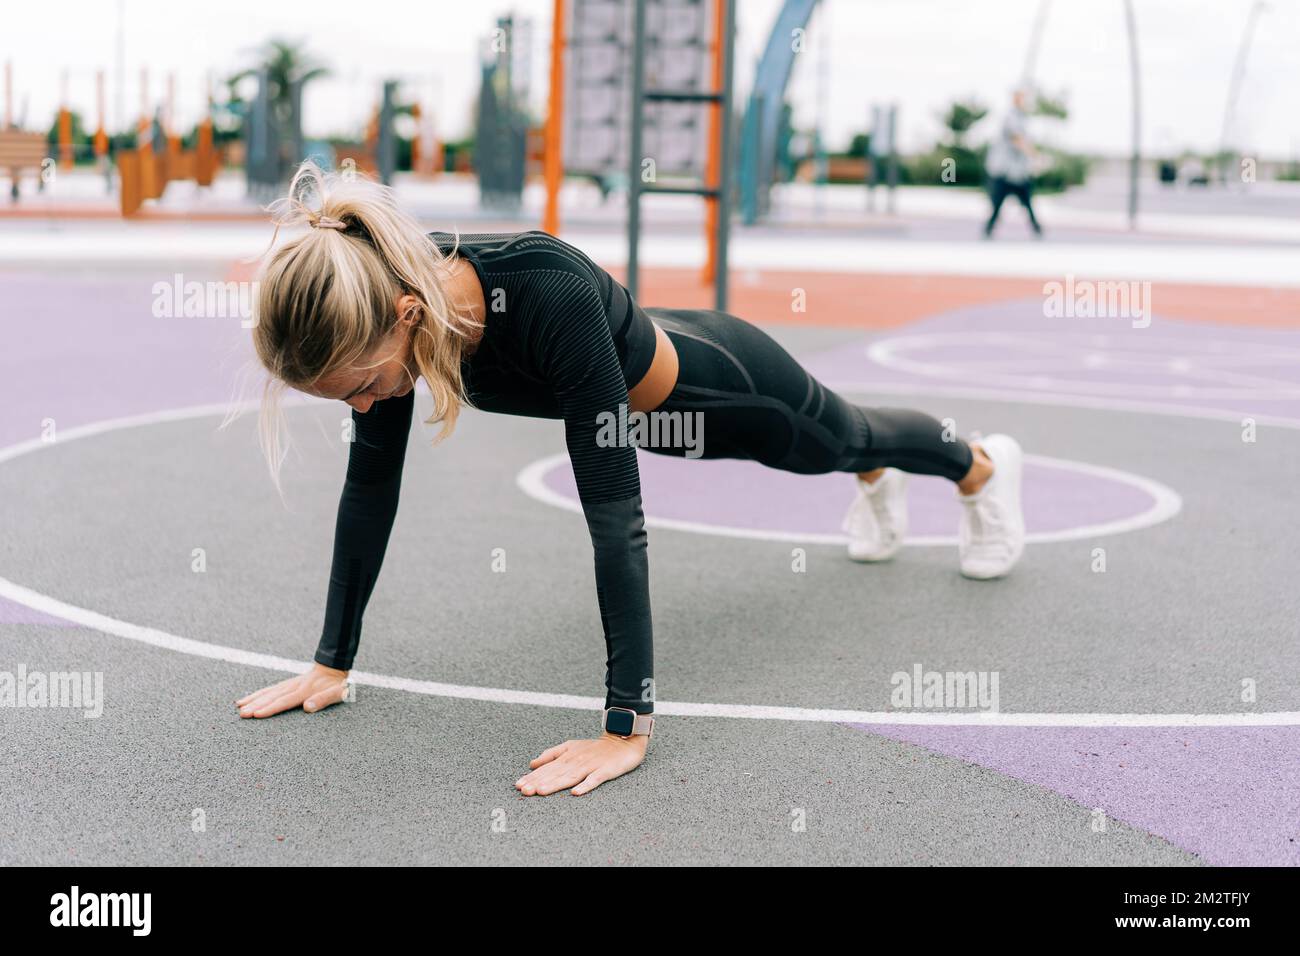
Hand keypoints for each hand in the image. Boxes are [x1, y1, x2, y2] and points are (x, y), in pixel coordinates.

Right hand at [235, 662, 349, 717]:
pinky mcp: (286, 684)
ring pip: (268, 692)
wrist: (333, 667)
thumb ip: (323, 700)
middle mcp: (293, 686)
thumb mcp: (337, 693)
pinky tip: (246, 699)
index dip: (270, 708)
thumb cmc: (336, 684)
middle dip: (256, 705)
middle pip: (272, 697)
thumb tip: (307, 707)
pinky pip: (269, 689)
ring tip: (239, 706)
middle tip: (242, 714)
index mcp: (305, 690)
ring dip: (253, 699)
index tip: (256, 714)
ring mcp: (288, 684)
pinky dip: (257, 694)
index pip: (284, 701)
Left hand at [516, 732, 649, 795]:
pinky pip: (595, 779)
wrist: (622, 741)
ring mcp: (591, 766)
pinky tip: (576, 792)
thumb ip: (551, 754)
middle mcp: (576, 761)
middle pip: (555, 774)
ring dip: (555, 784)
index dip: (532, 777)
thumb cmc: (595, 747)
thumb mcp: (570, 746)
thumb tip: (532, 763)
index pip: (546, 769)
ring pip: (570, 777)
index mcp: (567, 756)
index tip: (519, 785)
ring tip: (542, 791)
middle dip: (538, 782)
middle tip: (524, 791)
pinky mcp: (605, 771)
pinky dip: (586, 785)